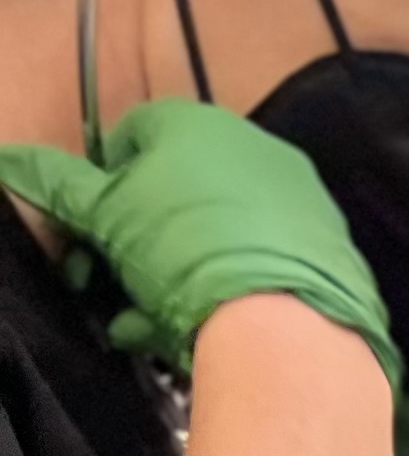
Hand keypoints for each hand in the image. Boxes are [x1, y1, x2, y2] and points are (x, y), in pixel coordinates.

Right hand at [0, 101, 395, 383]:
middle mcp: (254, 149)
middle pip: (176, 191)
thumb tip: (10, 159)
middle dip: (136, 242)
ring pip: (216, 234)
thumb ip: (56, 183)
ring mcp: (300, 198)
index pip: (132, 138)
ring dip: (174, 277)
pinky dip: (230, 293)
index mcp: (196, 124)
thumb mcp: (101, 215)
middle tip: (112, 283)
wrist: (283, 321)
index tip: (93, 230)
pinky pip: (263, 265)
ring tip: (151, 322)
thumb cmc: (182, 251)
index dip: (103, 185)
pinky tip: (205, 332)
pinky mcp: (331, 250)